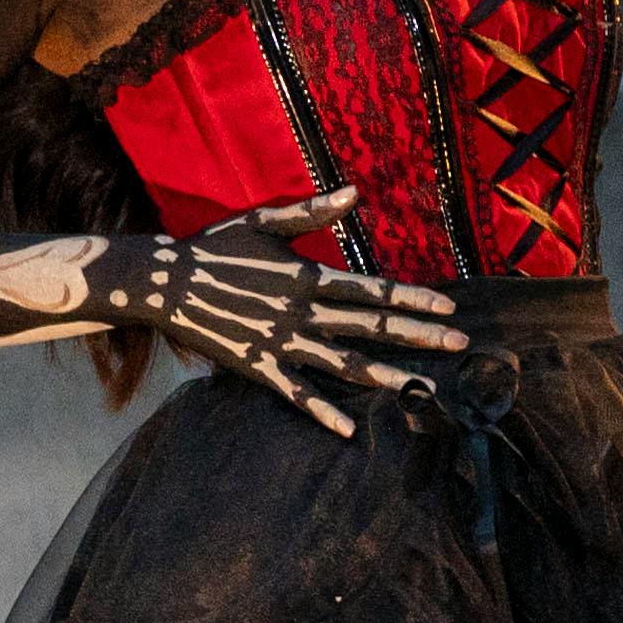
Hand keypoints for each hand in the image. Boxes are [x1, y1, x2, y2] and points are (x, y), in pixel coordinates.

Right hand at [109, 189, 468, 435]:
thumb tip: (354, 192)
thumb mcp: (264, 219)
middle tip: (460, 346)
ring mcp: (281, 342)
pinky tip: (349, 430)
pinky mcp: (258, 367)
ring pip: (345, 364)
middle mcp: (302, 312)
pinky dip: (322, 412)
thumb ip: (312, 212)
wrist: (163, 282)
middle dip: (419, 337)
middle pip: (372, 327)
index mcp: (307, 276)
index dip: (413, 300)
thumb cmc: (216, 248)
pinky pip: (296, 393)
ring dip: (389, 378)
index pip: (373, 291)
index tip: (451, 309)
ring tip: (426, 390)